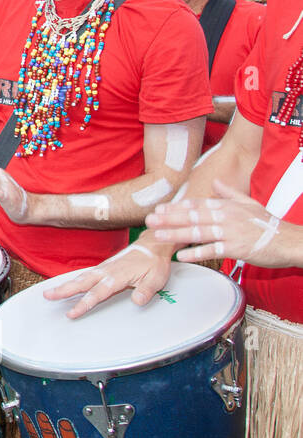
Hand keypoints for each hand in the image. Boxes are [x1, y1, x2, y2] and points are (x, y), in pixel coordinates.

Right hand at [41, 240, 170, 318]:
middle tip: (47, 296)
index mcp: (117, 275)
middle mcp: (107, 271)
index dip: (84, 304)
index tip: (72, 313)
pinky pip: (86, 274)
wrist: (154, 245)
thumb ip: (146, 290)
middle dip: (63, 290)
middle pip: (81, 282)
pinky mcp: (105, 267)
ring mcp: (104, 268)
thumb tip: (137, 302)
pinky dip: (74, 280)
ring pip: (81, 277)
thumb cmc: (155, 262)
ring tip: (50, 292)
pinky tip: (68, 285)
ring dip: (65, 285)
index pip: (97, 293)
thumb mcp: (157, 278)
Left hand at [149, 179, 300, 267]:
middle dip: (169, 218)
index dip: (176, 207)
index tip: (159, 208)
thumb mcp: (249, 203)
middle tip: (149, 219)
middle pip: (193, 216)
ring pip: (198, 232)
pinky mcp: (236, 248)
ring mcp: (231, 233)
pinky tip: (181, 256)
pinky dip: (196, 253)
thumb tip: (216, 181)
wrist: (289, 241)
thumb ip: (229, 193)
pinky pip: (212, 250)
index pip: (197, 205)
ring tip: (158, 235)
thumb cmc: (268, 224)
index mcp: (227, 206)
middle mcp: (226, 217)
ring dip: (176, 234)